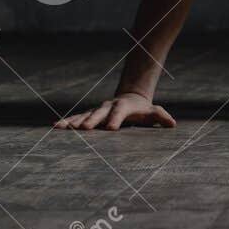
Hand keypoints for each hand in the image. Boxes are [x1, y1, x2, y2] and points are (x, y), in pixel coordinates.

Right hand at [54, 93, 176, 130]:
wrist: (130, 98)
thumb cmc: (142, 110)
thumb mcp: (152, 112)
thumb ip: (161, 117)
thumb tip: (172, 124)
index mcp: (124, 106)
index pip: (120, 112)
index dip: (116, 119)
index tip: (110, 129)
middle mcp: (108, 107)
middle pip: (99, 113)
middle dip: (92, 120)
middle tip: (84, 129)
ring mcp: (98, 110)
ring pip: (84, 115)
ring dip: (73, 122)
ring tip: (61, 128)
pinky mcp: (90, 115)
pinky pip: (77, 118)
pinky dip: (67, 122)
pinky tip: (55, 127)